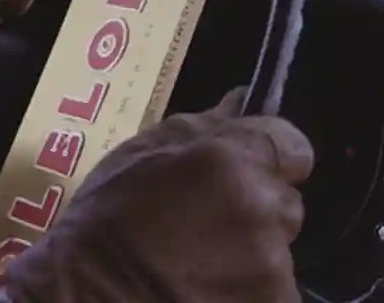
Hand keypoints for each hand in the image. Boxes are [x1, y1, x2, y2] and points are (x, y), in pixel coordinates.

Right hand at [3, 89, 313, 301]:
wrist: (89, 297)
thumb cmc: (106, 221)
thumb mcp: (140, 154)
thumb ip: (202, 126)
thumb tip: (241, 100)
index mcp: (230, 161)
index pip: (294, 146)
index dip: (270, 159)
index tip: (244, 175)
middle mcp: (262, 209)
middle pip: (285, 200)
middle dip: (255, 210)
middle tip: (205, 226)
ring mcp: (273, 266)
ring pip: (278, 248)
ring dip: (251, 253)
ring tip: (200, 262)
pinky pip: (275, 289)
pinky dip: (250, 289)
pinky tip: (210, 289)